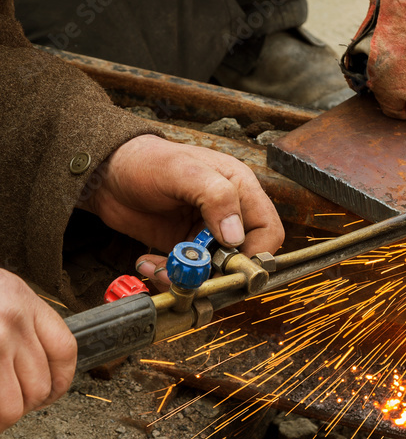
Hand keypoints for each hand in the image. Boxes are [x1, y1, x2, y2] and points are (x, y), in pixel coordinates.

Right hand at [0, 271, 76, 431]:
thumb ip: (17, 323)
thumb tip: (31, 371)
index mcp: (21, 300)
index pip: (64, 350)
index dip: (60, 381)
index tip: (48, 394)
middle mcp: (10, 320)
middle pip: (40, 385)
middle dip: (25, 404)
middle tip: (9, 406)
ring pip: (14, 404)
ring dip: (4, 415)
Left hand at [80, 136, 283, 283]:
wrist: (106, 172)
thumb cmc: (147, 160)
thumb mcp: (183, 171)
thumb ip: (216, 197)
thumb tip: (235, 235)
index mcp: (239, 188)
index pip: (268, 229)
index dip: (256, 252)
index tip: (231, 264)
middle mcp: (227, 213)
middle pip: (244, 256)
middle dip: (219, 271)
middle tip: (194, 275)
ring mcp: (204, 233)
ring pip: (214, 270)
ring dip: (190, 278)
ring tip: (162, 269)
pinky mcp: (181, 247)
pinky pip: (187, 273)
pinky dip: (169, 275)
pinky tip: (149, 262)